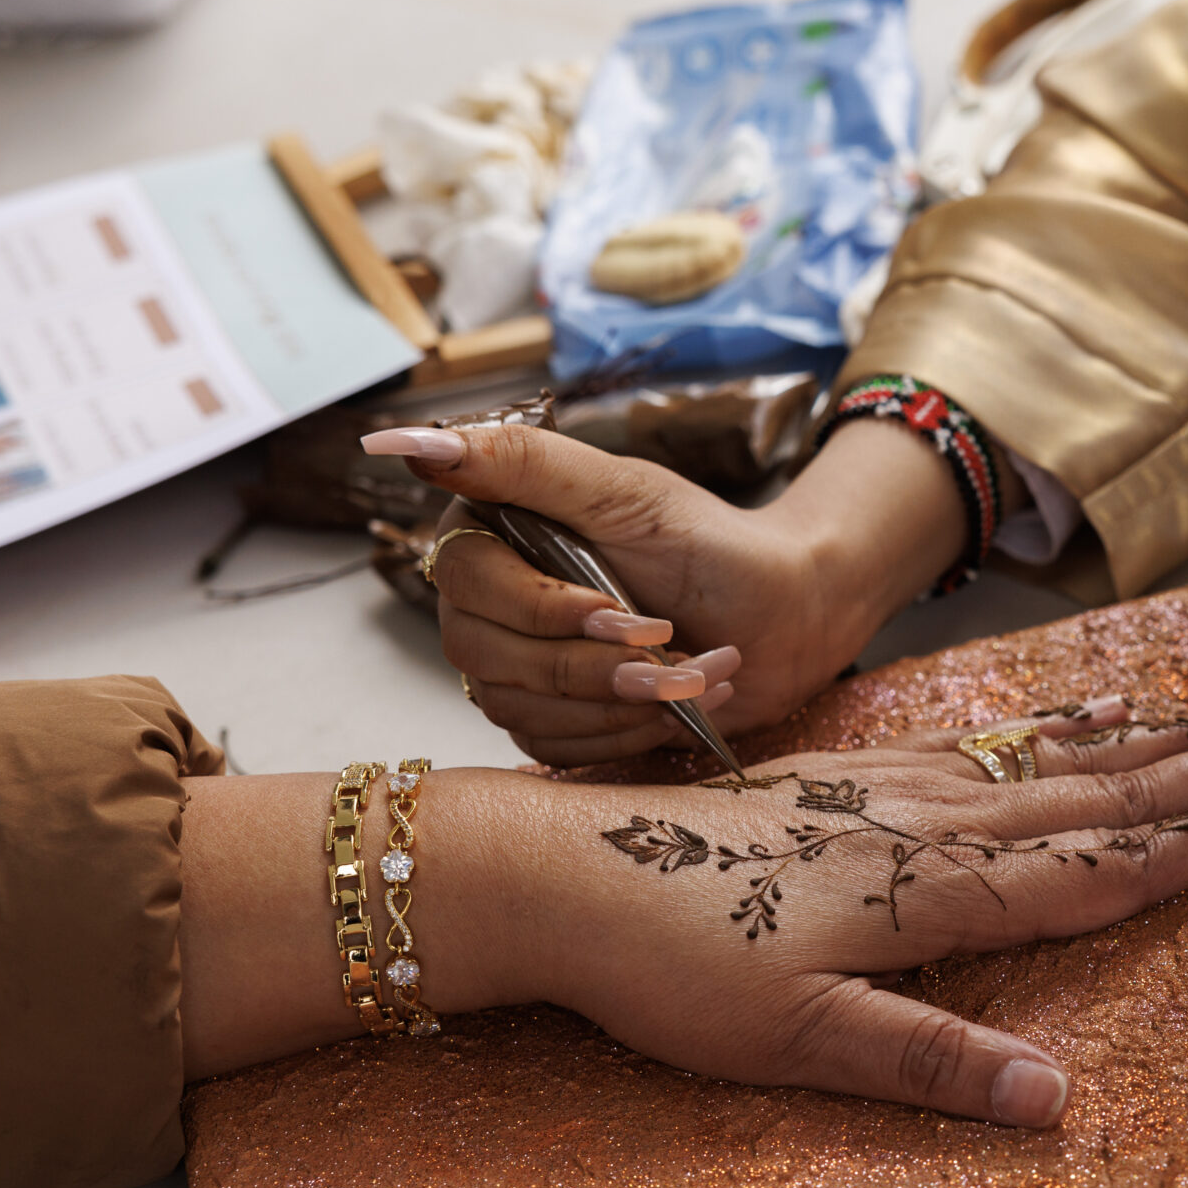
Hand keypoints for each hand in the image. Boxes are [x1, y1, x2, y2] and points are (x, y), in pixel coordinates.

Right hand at [362, 419, 969, 763]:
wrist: (786, 616)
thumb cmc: (713, 543)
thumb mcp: (624, 490)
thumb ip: (517, 461)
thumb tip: (401, 440)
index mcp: (497, 531)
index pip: (466, 579)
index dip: (543, 607)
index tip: (625, 610)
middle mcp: (490, 599)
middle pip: (484, 652)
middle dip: (591, 661)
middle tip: (669, 643)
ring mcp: (515, 664)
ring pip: (515, 706)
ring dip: (617, 697)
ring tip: (691, 671)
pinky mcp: (550, 719)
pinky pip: (546, 747)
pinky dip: (621, 731)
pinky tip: (673, 703)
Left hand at [537, 701, 1187, 1122]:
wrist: (562, 873)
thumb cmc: (669, 966)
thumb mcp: (793, 1041)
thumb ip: (928, 1064)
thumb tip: (1054, 1104)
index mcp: (932, 891)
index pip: (1100, 866)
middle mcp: (934, 823)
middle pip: (1103, 794)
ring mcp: (898, 787)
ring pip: (1056, 755)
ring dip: (1155, 737)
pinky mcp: (859, 772)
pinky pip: (992, 740)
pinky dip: (1061, 724)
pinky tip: (1085, 713)